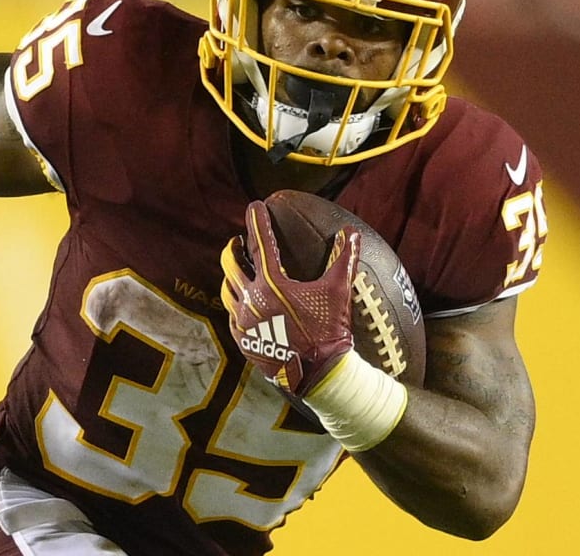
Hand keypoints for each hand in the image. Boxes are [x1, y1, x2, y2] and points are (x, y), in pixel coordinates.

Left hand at [220, 201, 360, 395]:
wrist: (318, 375)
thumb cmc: (330, 331)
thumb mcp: (339, 292)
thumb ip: (345, 258)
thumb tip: (352, 231)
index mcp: (273, 284)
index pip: (260, 243)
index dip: (257, 221)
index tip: (254, 206)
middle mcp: (252, 299)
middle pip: (231, 264)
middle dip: (233, 248)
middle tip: (237, 241)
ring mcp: (244, 321)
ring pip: (227, 289)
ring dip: (231, 276)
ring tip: (237, 269)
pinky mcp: (243, 340)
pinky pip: (231, 315)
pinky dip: (234, 302)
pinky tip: (240, 301)